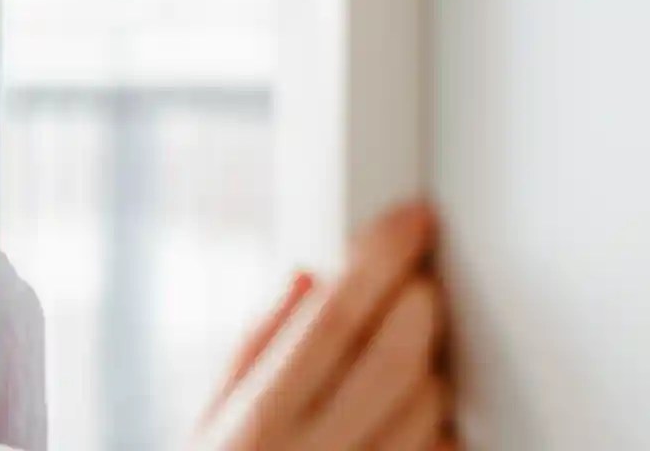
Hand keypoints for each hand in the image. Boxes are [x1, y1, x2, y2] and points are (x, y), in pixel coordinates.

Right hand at [193, 202, 453, 450]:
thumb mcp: (207, 424)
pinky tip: (420, 416)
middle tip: (420, 281)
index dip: (380, 259)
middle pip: (393, 361)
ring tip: (411, 352)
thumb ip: (255, 349)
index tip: (410, 222)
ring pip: (430, 409)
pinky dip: (443, 426)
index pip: (331, 320)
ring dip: (433, 364)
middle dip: (418, 303)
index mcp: (253, 425)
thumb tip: (308, 281)